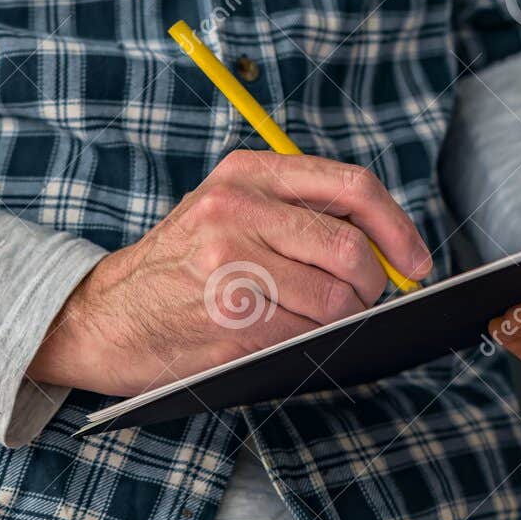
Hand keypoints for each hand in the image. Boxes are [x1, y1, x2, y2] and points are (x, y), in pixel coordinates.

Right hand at [29, 149, 432, 396]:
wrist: (105, 316)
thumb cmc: (177, 267)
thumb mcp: (225, 209)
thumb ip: (294, 211)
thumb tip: (382, 245)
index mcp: (246, 174)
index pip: (352, 187)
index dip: (397, 228)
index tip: (415, 261)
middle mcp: (237, 212)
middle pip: (349, 250)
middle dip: (372, 286)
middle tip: (367, 302)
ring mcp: (231, 268)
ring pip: (333, 300)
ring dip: (342, 322)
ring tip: (319, 323)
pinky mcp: (229, 320)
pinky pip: (303, 336)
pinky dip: (311, 345)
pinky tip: (289, 339)